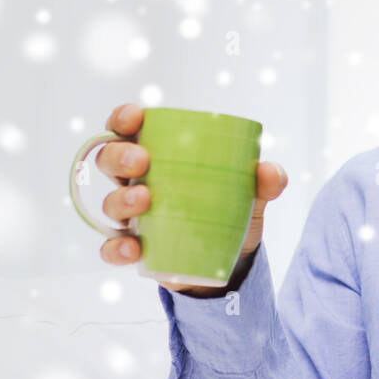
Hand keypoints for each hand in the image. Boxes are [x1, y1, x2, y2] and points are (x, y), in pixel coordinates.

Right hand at [95, 102, 288, 297]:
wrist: (231, 260)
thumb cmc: (230, 208)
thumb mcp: (253, 193)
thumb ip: (267, 180)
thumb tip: (269, 171)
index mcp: (158, 155)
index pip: (128, 129)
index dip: (123, 119)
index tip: (134, 118)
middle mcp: (136, 181)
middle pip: (109, 160)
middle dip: (118, 156)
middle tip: (141, 161)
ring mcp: (132, 216)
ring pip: (109, 202)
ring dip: (120, 199)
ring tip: (144, 199)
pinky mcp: (134, 248)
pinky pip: (112, 249)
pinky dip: (117, 249)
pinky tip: (133, 249)